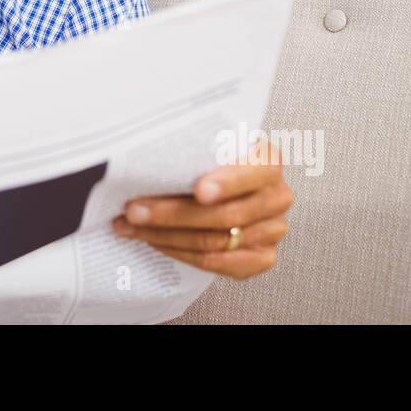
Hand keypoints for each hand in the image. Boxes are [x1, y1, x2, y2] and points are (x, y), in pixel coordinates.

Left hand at [111, 140, 292, 279]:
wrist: (225, 188)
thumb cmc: (211, 162)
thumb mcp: (207, 146)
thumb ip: (191, 150)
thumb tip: (144, 157)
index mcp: (268, 161)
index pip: (257, 171)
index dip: (228, 183)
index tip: (198, 191)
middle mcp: (277, 196)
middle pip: (227, 214)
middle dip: (173, 214)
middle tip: (135, 210)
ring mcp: (273, 229)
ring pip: (217, 241)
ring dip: (167, 236)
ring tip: (133, 226)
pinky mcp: (262, 257)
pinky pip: (220, 263)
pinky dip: (182, 254)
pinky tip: (156, 242)